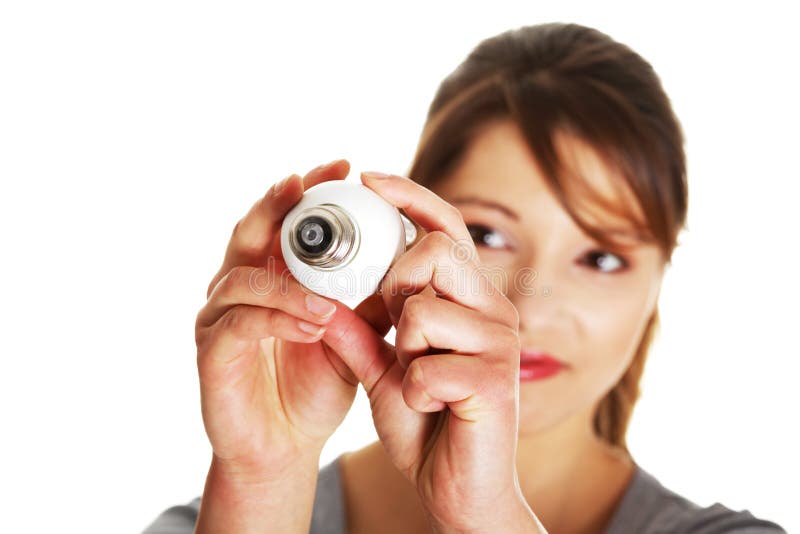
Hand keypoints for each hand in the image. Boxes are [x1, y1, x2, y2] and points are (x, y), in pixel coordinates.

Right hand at [193, 160, 392, 483]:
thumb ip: (369, 299)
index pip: (281, 220)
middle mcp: (238, 287)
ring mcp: (218, 319)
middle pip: (248, 232)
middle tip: (309, 185)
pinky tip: (314, 325)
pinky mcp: (212, 355)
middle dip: (279, 205)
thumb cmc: (314, 383)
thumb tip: (412, 258)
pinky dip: (276, 320)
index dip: (307, 189)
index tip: (343, 167)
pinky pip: (238, 327)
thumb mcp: (352, 334)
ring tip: (332, 301)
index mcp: (270, 275)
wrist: (285, 445)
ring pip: (241, 280)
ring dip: (288, 284)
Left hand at [351, 171, 541, 531]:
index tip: (368, 178)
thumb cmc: (428, 423)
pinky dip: (414, 393)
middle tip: (398, 326)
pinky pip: (429, 366)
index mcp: (469, 298)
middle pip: (435, 251)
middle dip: (397, 284)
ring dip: (406, 349)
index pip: (444, 227)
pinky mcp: (497, 381)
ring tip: (419, 378)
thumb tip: (322, 295)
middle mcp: (494, 310)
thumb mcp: (383, 371)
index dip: (409, 196)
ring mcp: (500, 343)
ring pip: (425, 308)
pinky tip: (433, 409)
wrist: (459, 489)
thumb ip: (359, 331)